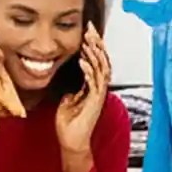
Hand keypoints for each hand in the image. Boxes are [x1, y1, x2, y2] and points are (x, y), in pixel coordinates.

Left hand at [56, 23, 110, 157]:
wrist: (72, 141)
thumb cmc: (69, 124)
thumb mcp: (68, 102)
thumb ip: (72, 92)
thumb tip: (69, 88)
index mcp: (92, 86)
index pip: (96, 61)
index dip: (93, 46)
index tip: (87, 32)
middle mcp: (98, 89)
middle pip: (103, 61)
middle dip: (97, 45)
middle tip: (90, 30)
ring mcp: (98, 96)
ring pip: (102, 70)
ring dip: (94, 55)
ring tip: (87, 43)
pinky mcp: (95, 103)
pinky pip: (95, 84)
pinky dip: (89, 72)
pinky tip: (83, 62)